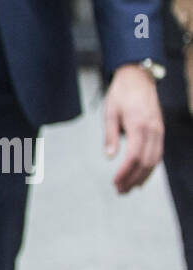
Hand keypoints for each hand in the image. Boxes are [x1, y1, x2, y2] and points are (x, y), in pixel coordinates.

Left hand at [103, 64, 163, 193]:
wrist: (138, 78)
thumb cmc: (121, 94)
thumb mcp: (109, 113)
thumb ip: (110, 135)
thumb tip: (109, 156)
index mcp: (139, 125)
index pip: (134, 156)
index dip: (125, 172)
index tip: (115, 182)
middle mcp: (153, 130)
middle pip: (146, 162)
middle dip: (133, 179)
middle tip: (120, 191)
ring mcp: (159, 130)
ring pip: (155, 160)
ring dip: (142, 176)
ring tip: (129, 188)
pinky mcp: (160, 130)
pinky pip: (158, 153)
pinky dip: (150, 168)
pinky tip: (141, 176)